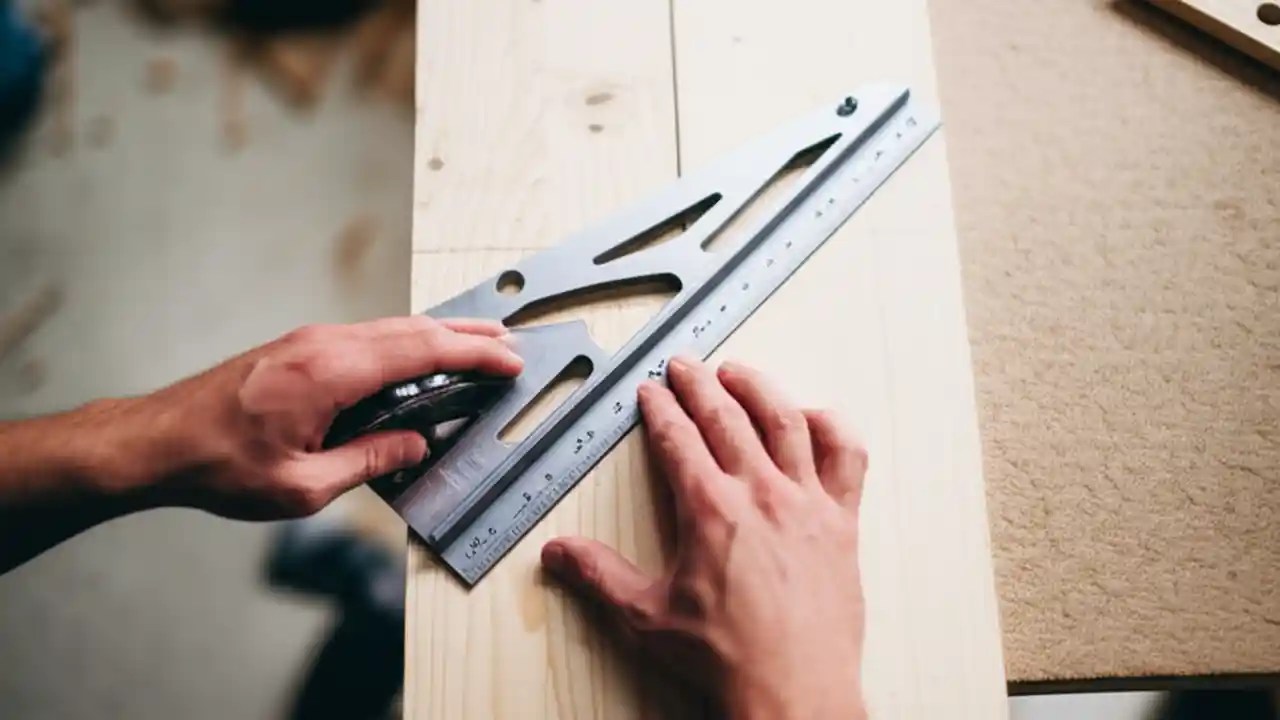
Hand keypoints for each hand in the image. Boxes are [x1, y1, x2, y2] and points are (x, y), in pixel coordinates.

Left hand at [104, 316, 522, 519]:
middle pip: (412, 328)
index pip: (422, 351)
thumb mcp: (303, 485)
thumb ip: (369, 461)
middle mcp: (324, 344)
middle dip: (466, 333)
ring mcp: (309, 340)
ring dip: (437, 335)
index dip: (473, 353)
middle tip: (507, 341)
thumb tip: (415, 447)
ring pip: (390, 328)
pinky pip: (367, 336)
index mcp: (331, 372)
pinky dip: (405, 342)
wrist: (155, 441)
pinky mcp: (299, 348)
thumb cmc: (217, 463)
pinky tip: (416, 357)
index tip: (508, 358)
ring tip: (473, 344)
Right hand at [540, 357, 867, 719]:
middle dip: (699, 384)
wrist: (794, 690)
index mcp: (710, 510)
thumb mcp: (648, 617)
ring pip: (784, 422)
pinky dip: (831, 426)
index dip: (660, 408)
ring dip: (758, 388)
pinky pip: (846, 456)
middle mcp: (760, 494)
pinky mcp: (842, 520)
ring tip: (738, 372)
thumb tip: (558, 553)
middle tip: (684, 365)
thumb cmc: (727, 656)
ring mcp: (807, 502)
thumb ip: (600, 576)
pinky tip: (813, 416)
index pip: (677, 438)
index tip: (651, 392)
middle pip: (726, 416)